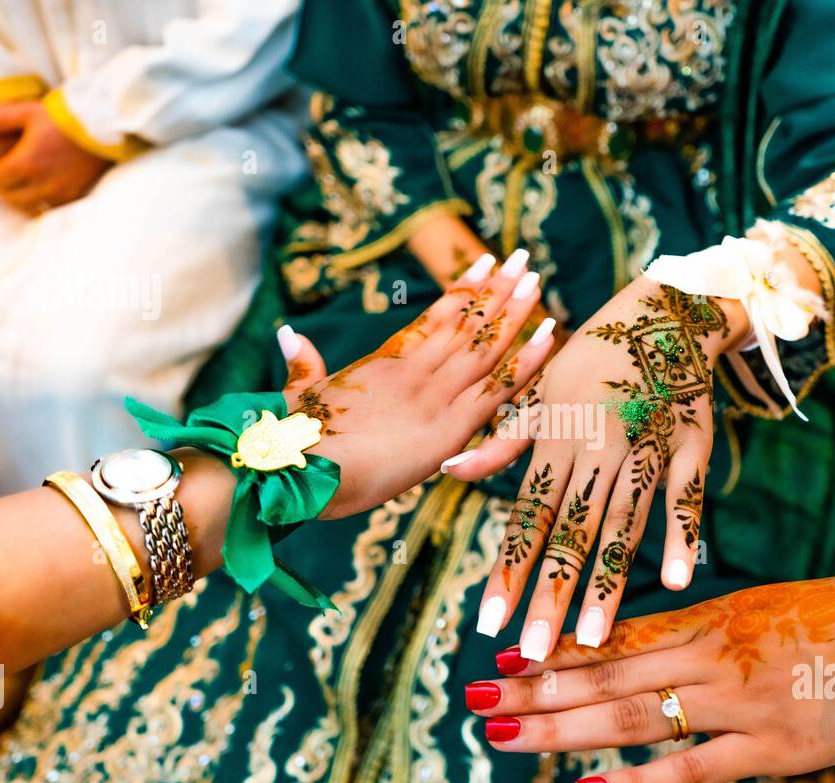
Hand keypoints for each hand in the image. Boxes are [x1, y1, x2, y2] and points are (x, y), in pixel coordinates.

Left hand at [0, 100, 111, 212]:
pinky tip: (41, 195)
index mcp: (27, 162)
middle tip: (0, 180)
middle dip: (1, 189)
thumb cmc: (63, 117)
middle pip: (11, 197)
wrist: (102, 128)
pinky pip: (52, 208)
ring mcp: (60, 191)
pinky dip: (42, 204)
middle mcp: (42, 182)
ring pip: (31, 207)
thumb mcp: (26, 111)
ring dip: (20, 200)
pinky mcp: (75, 195)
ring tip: (18, 190)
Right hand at [279, 253, 553, 518]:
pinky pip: (497, 390)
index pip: (433, 318)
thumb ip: (303, 364)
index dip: (462, 290)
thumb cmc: (289, 444)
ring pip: (485, 346)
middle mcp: (415, 373)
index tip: (484, 262)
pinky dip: (525, 363)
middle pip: (466, 323)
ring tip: (536, 278)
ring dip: (514, 311)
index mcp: (384, 364)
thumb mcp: (299, 397)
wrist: (297, 474)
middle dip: (497, 290)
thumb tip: (287, 334)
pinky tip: (547, 336)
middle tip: (524, 257)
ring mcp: (434, 397)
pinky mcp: (449, 429)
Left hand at [443, 275, 749, 658]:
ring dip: (606, 583)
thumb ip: (501, 439)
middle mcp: (597, 446)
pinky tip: (674, 583)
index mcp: (556, 435)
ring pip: (622, 525)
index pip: (527, 516)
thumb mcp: (540, 390)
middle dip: (550, 596)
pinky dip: (680, 537)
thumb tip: (449, 471)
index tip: (489, 622)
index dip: (507, 570)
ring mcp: (647, 447)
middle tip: (536, 652)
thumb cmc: (592, 359)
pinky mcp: (691, 447)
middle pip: (570, 532)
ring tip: (592, 639)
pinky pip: (685, 498)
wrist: (664, 313)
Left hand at [463, 571, 834, 782]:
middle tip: (474, 697)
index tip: (501, 659)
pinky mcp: (770, 747)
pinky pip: (691, 768)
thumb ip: (697, 630)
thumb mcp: (759, 609)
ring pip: (631, 715)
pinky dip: (637, 782)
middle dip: (535, 689)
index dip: (554, 651)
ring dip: (561, 726)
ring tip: (504, 734)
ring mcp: (738, 700)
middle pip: (605, 675)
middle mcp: (712, 654)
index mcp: (710, 617)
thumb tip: (630, 646)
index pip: (614, 639)